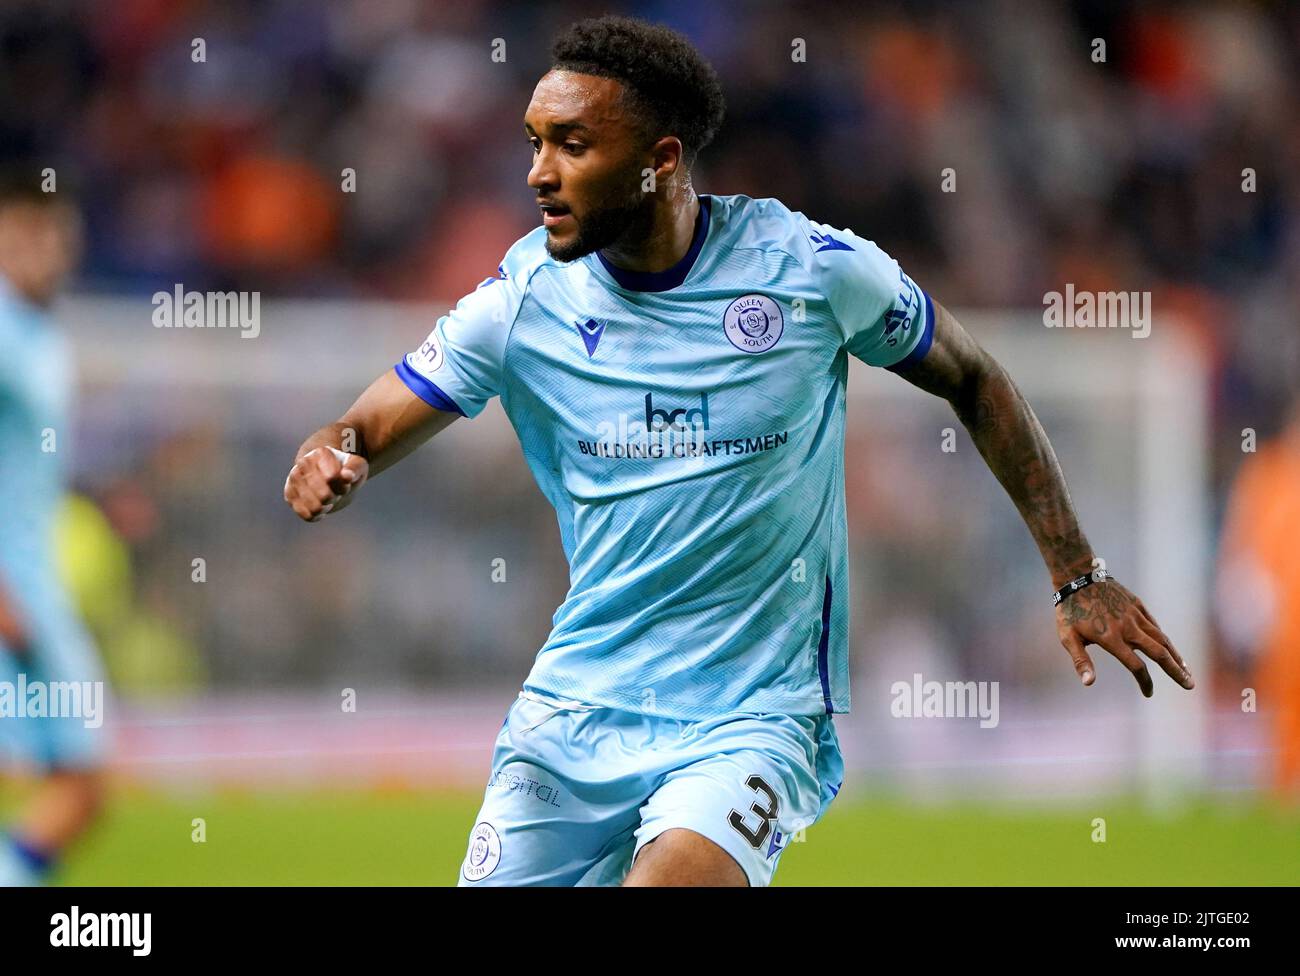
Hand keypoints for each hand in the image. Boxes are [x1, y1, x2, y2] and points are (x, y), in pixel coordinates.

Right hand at [283, 446, 368, 522]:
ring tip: (327, 499)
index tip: (345, 482)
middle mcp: (303, 464)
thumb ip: (354, 469)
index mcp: (321, 453)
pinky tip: (320, 507)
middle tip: (336, 492)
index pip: (333, 478)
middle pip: (324, 495)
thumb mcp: (357, 466)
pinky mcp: (289, 495)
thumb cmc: (344, 469)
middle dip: (334, 497)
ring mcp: (293, 479)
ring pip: (314, 507)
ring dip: (325, 507)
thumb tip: (347, 476)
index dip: (343, 486)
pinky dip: (316, 515)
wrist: (328, 473)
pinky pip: (305, 514)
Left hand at [1056, 580, 1193, 696]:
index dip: (1144, 682)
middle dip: (1176, 671)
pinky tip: (1170, 649)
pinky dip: (1165, 639)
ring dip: (1176, 656)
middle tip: (1190, 685)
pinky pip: (1155, 625)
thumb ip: (1080, 660)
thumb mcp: (1068, 637)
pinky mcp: (1137, 605)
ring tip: (1187, 670)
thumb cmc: (1069, 610)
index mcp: (1112, 639)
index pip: (1136, 666)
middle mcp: (1128, 628)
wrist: (1077, 576)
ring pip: (1162, 639)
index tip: (1148, 693)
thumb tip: (1089, 683)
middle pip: (1160, 653)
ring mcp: (1135, 615)